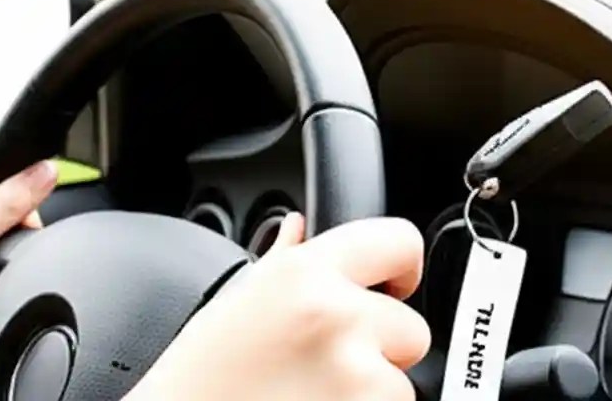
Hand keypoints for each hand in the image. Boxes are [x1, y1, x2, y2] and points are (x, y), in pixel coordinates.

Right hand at [130, 213, 430, 400]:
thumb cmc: (199, 380)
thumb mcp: (234, 305)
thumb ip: (282, 261)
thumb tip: (298, 226)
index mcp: (303, 274)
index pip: (399, 241)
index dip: (403, 267)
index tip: (395, 287)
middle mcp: (335, 315)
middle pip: (412, 328)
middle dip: (382, 350)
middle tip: (327, 365)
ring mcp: (356, 374)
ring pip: (401, 383)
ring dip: (371, 393)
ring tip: (311, 394)